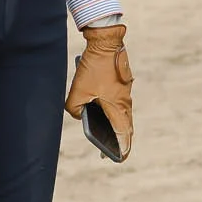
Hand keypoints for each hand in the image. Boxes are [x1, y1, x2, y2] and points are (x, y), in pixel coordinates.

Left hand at [65, 23, 133, 160]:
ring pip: (123, 115)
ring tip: (106, 135)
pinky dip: (114, 113)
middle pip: (125, 127)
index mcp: (117, 108)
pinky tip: (103, 114)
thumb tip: (80, 113)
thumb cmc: (93, 68)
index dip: (123, 148)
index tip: (121, 158)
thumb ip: (75, 110)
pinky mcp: (122, 85)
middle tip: (111, 151)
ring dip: (116, 126)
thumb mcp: (77, 93)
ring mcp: (125, 93)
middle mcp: (125, 102)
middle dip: (119, 140)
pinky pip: (119, 104)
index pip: (124, 134)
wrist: (105, 43)